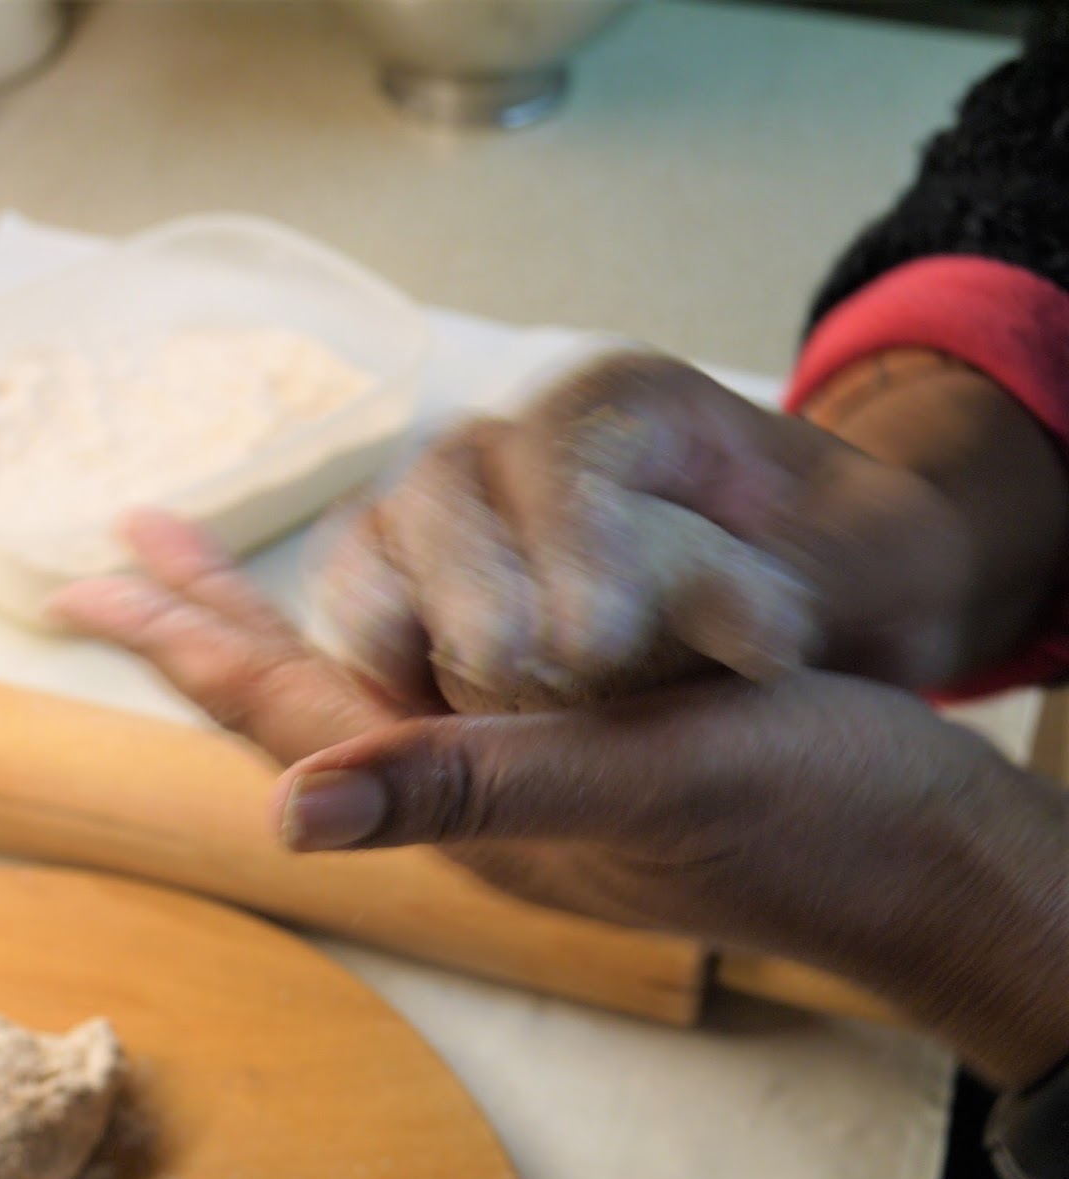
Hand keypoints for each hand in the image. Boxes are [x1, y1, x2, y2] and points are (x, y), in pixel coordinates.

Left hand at [56, 516, 1068, 1089]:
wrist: (931, 852)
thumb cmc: (812, 815)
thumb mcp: (641, 785)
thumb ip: (469, 790)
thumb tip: (293, 813)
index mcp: (465, 804)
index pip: (292, 711)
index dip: (191, 640)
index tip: (95, 580)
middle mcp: (473, 786)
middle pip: (307, 685)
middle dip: (212, 616)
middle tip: (124, 554)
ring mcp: (524, 766)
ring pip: (370, 673)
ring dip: (289, 613)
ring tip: (213, 568)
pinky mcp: (583, 741)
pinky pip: (450, 671)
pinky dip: (396, 616)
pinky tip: (385, 597)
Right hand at [311, 347, 976, 709]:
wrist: (838, 582)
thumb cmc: (861, 559)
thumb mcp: (878, 556)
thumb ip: (817, 573)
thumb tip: (751, 632)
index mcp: (635, 407)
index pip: (572, 451)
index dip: (570, 537)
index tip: (595, 644)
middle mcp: (533, 448)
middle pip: (450, 483)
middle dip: (467, 575)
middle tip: (501, 666)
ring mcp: (477, 518)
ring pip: (387, 536)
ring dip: (381, 613)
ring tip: (399, 694)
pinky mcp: (446, 591)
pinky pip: (373, 603)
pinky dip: (361, 653)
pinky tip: (365, 710)